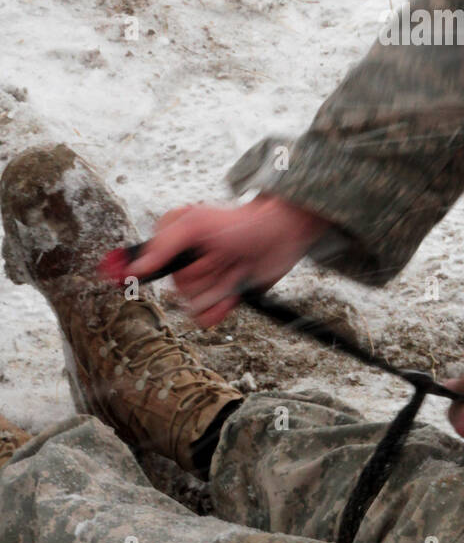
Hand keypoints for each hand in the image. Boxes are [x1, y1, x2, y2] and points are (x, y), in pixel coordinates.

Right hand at [128, 197, 330, 327]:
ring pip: (191, 305)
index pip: (141, 262)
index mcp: (173, 241)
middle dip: (199, 276)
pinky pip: (206, 318)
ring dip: (215, 288)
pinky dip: (222, 307)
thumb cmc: (239, 223)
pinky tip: (235, 290)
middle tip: (219, 256)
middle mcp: (184, 264)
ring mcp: (204, 283)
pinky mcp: (221, 299)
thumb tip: (138, 267)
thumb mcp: (197, 224)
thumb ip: (164, 244)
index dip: (123, 271)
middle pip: (174, 289)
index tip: (106, 276)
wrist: (280, 237)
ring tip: (233, 267)